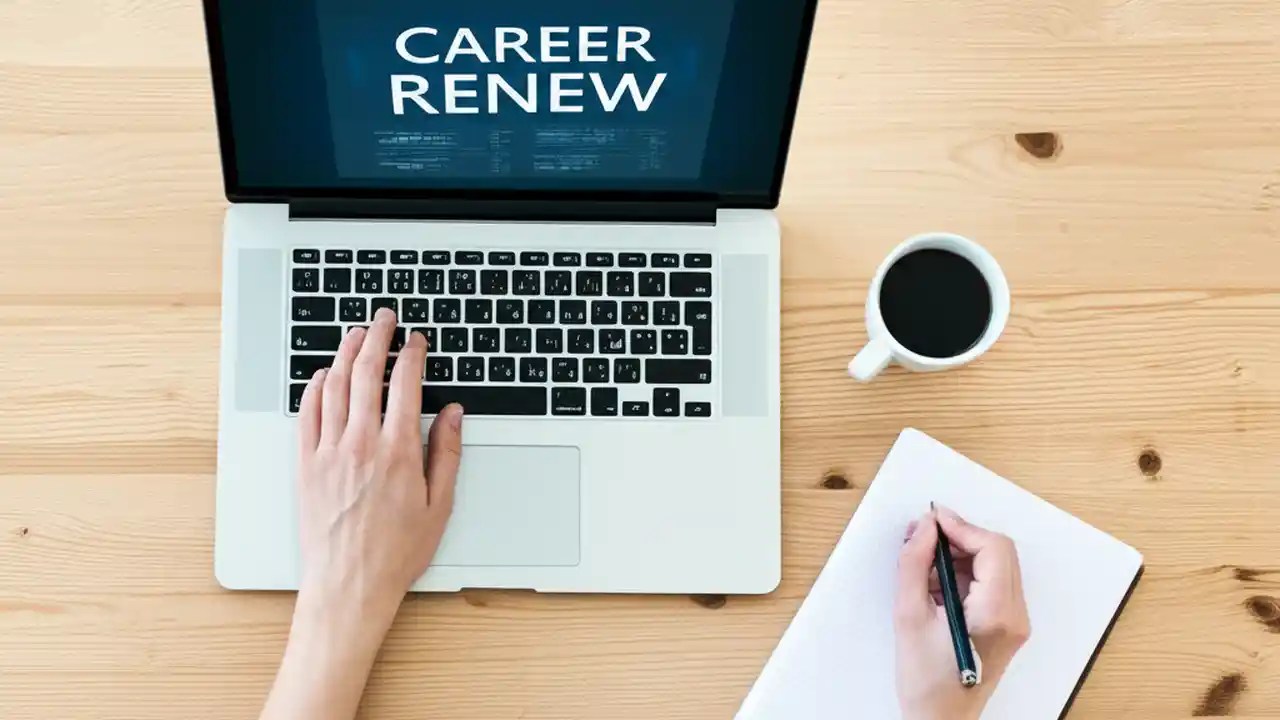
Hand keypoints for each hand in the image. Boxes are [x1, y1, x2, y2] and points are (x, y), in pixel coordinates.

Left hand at [296, 308, 462, 622]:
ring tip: (355, 335)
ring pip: (334, 386)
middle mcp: (360, 444)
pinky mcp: (305, 465)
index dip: (412, 354)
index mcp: (398, 451)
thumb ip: (446, 453)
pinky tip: (323, 376)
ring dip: (345, 353)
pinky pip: (307, 413)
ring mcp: (328, 452)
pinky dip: (315, 387)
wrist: (348, 585)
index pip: (406, 384)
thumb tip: (451, 414)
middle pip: (367, 373)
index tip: (416, 341)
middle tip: (383, 319)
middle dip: (377, 338)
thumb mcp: (439, 505)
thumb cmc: (395, 552)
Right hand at [893, 506, 1030, 719]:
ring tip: (922, 566)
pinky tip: (934, 586)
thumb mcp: (909, 616)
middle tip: (923, 537)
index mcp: (996, 614)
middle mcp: (1015, 616)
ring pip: (995, 566)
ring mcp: (1015, 623)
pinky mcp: (1007, 627)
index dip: (961, 526)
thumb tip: (923, 529)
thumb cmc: (926, 682)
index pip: (992, 548)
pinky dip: (965, 575)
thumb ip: (914, 565)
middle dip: (959, 538)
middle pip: (998, 552)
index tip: (932, 520)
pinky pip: (991, 584)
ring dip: (960, 556)